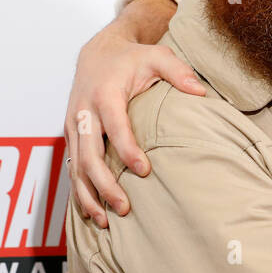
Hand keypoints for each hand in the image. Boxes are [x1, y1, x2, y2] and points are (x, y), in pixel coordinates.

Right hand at [65, 0, 204, 226]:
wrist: (97, 53)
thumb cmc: (131, 58)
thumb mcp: (157, 56)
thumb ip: (179, 71)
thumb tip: (201, 92)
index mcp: (105, 95)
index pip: (115, 126)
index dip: (127, 149)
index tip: (144, 171)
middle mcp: (84, 112)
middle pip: (89, 155)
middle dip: (105, 184)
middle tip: (125, 207)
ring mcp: (73, 126)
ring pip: (75, 166)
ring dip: (89, 195)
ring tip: (105, 220)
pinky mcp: (70, 136)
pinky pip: (71, 167)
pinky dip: (79, 191)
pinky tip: (92, 211)